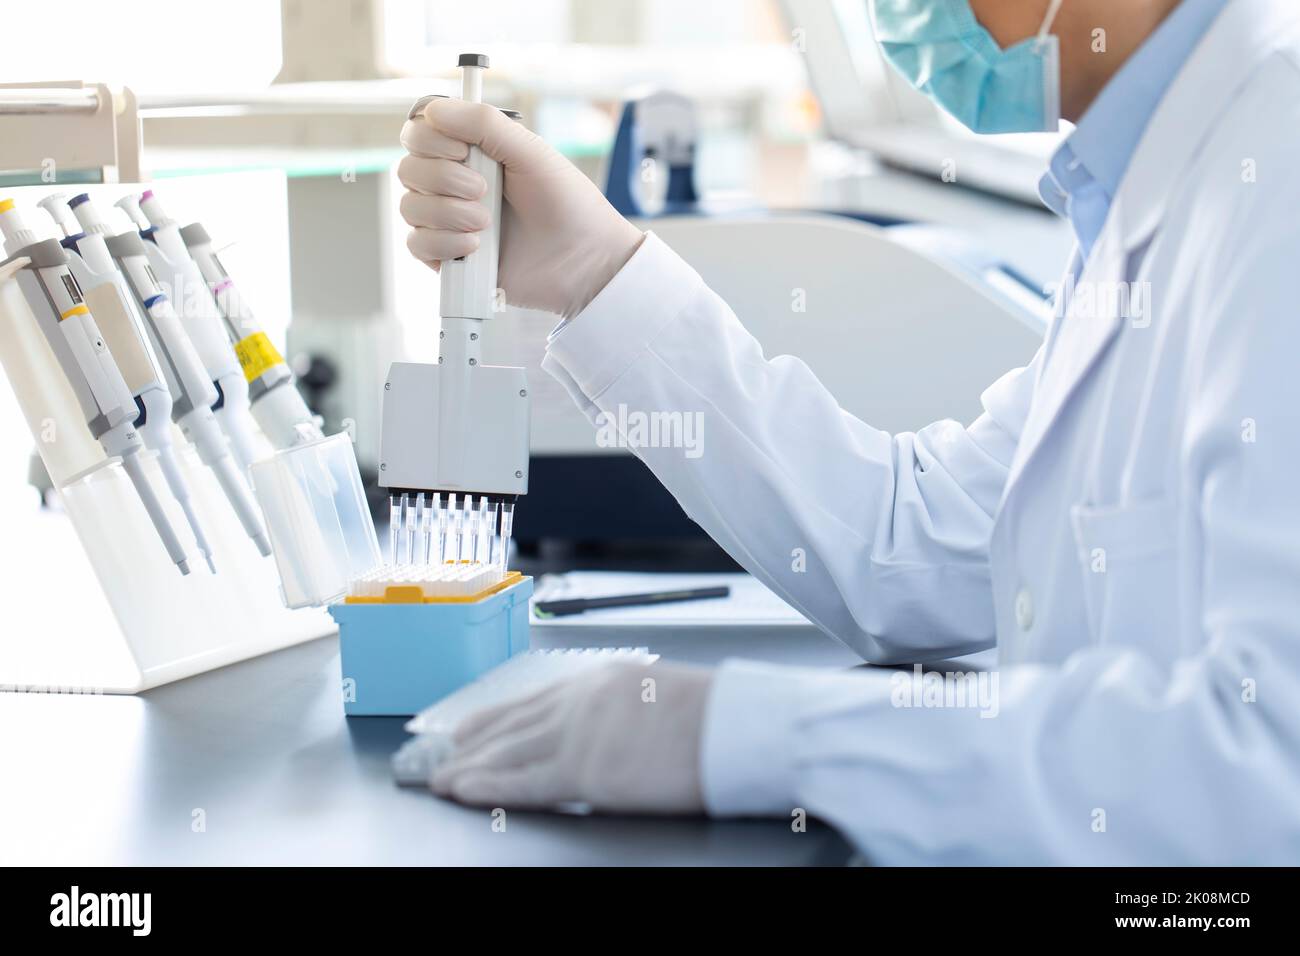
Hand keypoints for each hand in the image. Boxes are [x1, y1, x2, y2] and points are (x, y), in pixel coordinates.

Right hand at [399, 98, 644, 318]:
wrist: (582, 259)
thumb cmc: (566, 203)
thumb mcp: (529, 150)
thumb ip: (483, 123)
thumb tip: (435, 110)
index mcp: (471, 151)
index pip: (419, 132)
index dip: (429, 138)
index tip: (462, 150)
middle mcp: (453, 183)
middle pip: (408, 168)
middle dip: (443, 178)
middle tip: (484, 190)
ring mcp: (449, 221)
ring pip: (409, 207)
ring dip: (447, 213)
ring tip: (486, 223)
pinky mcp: (449, 258)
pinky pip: (417, 245)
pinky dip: (443, 243)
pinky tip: (476, 246)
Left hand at [430, 661, 713, 813]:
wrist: (741, 726)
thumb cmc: (719, 717)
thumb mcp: (661, 697)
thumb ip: (624, 710)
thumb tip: (611, 732)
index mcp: (604, 679)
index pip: (535, 700)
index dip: (496, 717)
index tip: (468, 726)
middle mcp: (584, 699)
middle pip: (514, 723)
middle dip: (474, 742)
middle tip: (441, 755)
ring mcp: (583, 732)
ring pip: (509, 751)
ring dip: (469, 766)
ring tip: (441, 778)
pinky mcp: (588, 769)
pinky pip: (525, 782)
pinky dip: (489, 786)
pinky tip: (465, 790)